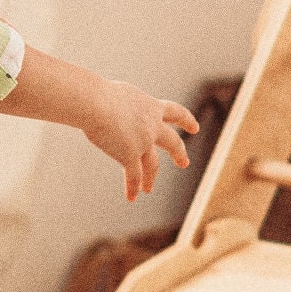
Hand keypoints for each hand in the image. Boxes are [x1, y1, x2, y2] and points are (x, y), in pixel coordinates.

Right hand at [80, 82, 200, 201]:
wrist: (95, 102)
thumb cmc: (97, 93)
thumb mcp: (116, 94)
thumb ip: (121, 105)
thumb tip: (109, 109)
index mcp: (150, 106)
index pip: (175, 112)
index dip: (186, 120)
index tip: (195, 128)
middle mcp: (152, 125)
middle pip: (172, 141)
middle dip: (178, 153)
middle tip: (184, 163)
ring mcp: (143, 142)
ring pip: (152, 164)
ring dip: (150, 178)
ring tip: (148, 189)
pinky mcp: (130, 156)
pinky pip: (134, 176)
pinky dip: (132, 187)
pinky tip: (132, 197)